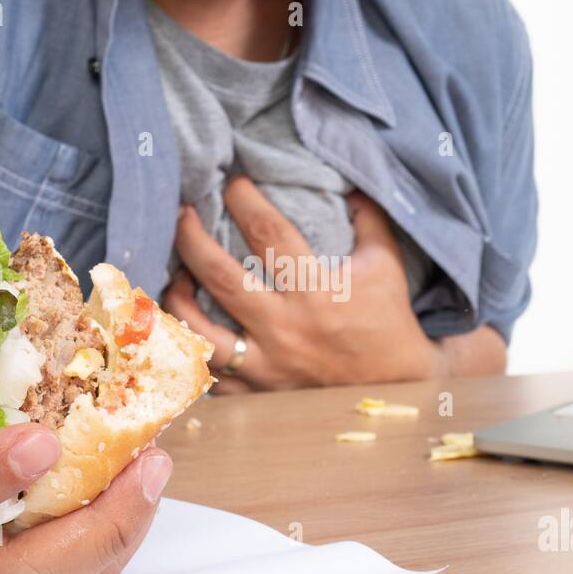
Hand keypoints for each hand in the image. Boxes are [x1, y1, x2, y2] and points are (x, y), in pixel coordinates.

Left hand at [166, 178, 441, 390]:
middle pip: (221, 277)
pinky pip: (210, 374)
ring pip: (200, 332)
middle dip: (192, 239)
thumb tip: (349, 182)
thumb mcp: (385, 264)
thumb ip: (368, 219)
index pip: (269, 235)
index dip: (245, 202)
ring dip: (179, 300)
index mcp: (315, 291)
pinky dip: (192, 352)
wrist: (396, 384)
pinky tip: (184, 329)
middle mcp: (284, 327)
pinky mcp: (258, 391)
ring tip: (176, 277)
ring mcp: (267, 365)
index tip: (232, 182)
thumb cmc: (388, 319)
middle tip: (182, 214)